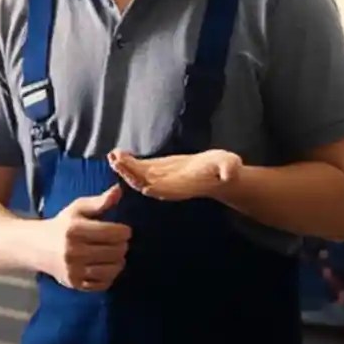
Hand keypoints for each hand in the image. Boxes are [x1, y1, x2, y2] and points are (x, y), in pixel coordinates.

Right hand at [41, 184, 131, 291]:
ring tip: (116, 255)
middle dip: (122, 245)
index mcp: (75, 229)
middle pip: (115, 251)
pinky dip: (110, 276)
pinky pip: (103, 284)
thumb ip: (99, 201)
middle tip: (119, 242)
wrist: (36, 247)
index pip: (113, 233)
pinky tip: (107, 266)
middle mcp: (73, 251)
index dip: (124, 231)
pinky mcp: (75, 284)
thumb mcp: (77, 208)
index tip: (124, 230)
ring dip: (119, 261)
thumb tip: (119, 190)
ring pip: (112, 269)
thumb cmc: (62, 225)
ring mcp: (74, 270)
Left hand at [108, 149, 242, 200]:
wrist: (218, 172)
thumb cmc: (224, 169)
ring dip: (124, 168)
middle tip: (116, 159)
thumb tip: (230, 172)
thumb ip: (229, 168)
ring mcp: (160, 180)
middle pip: (144, 183)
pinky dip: (127, 163)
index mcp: (181, 187)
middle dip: (129, 173)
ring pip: (137, 177)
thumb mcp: (229, 165)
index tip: (134, 175)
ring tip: (113, 155)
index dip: (147, 183)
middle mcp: (167, 187)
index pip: (161, 188)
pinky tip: (116, 154)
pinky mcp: (156, 171)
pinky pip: (138, 170)